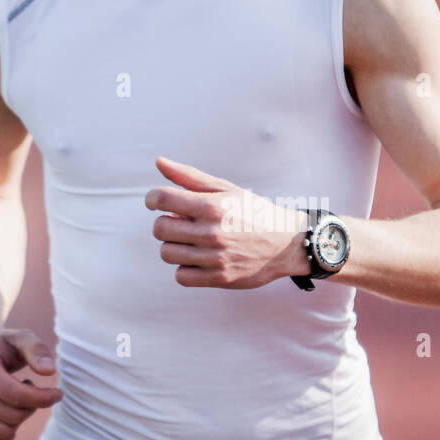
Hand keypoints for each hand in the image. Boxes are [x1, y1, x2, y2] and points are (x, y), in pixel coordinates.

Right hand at [0, 328, 62, 439]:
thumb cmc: (3, 346)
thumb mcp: (21, 337)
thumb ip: (37, 350)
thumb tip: (50, 370)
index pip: (15, 396)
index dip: (42, 398)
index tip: (58, 393)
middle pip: (13, 417)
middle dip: (32, 406)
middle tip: (32, 388)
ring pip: (5, 433)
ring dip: (20, 418)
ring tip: (17, 397)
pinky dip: (8, 433)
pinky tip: (8, 412)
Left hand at [145, 157, 308, 288]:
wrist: (286, 243)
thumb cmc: (254, 213)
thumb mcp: (226, 189)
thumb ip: (190, 177)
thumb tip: (159, 162)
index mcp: (212, 206)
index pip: (162, 198)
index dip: (152, 199)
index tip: (157, 202)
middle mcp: (212, 232)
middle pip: (160, 228)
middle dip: (166, 223)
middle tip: (181, 223)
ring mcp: (215, 257)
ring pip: (167, 253)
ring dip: (174, 246)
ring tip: (191, 241)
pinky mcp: (219, 278)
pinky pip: (181, 276)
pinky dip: (185, 268)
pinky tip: (198, 259)